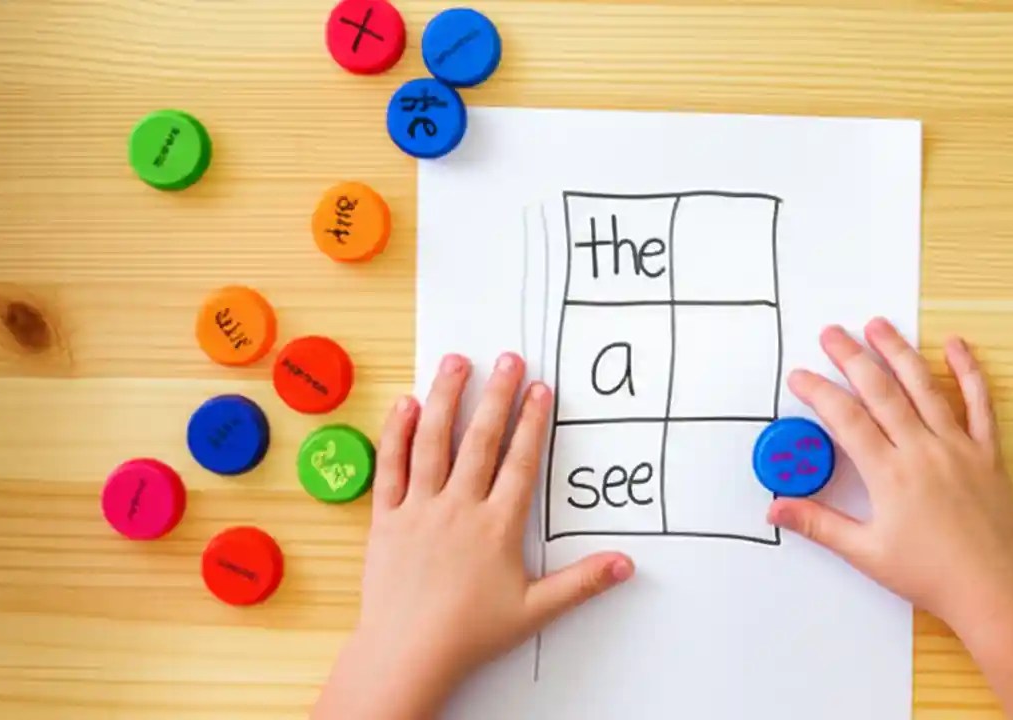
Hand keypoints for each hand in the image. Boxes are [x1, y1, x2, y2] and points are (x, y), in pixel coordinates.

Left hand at [314, 352, 634, 719]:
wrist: (406, 654)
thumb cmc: (469, 635)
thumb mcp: (533, 610)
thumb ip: (581, 582)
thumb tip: (626, 565)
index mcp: (496, 526)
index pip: (519, 462)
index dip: (531, 421)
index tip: (540, 388)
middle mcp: (458, 508)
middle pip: (480, 440)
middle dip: (496, 395)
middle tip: (508, 358)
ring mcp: (419, 509)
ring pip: (433, 442)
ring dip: (445, 398)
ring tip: (456, 363)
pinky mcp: (386, 518)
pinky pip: (391, 467)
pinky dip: (397, 433)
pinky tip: (405, 404)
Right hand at [767, 319, 1012, 635]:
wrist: (995, 590)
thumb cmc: (932, 576)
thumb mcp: (866, 553)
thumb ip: (818, 524)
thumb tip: (775, 509)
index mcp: (890, 475)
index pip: (846, 420)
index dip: (819, 393)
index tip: (800, 376)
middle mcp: (922, 451)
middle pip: (880, 392)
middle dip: (851, 358)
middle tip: (831, 333)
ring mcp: (957, 447)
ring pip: (923, 387)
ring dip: (898, 352)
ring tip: (877, 325)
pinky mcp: (986, 452)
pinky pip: (979, 403)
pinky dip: (968, 371)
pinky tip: (956, 345)